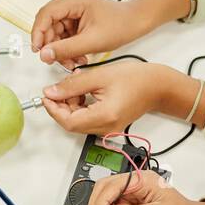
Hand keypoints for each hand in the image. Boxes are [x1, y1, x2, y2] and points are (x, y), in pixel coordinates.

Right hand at [31, 0, 191, 67]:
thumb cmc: (119, 26)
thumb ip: (65, 49)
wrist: (135, 22)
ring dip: (60, 48)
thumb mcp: (91, 41)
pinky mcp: (73, 15)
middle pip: (48, 23)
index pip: (45, 14)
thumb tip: (43, 55)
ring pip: (54, 30)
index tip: (38, 51)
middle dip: (52, 45)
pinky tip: (76, 55)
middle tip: (58, 62)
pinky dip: (66, 46)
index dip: (38, 34)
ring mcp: (71, 6)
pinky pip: (62, 32)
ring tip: (72, 61)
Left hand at [40, 60, 185, 135]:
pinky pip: (87, 120)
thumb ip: (72, 85)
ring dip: (70, 106)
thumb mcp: (100, 76)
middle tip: (60, 88)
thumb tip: (51, 92)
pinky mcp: (109, 125)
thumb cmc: (137, 79)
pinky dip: (80, 108)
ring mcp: (108, 129)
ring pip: (78, 123)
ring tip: (76, 87)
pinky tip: (84, 92)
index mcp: (104, 116)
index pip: (68, 122)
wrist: (159, 86)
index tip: (46, 96)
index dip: (53, 109)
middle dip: (61, 106)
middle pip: (71, 124)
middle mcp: (106, 128)